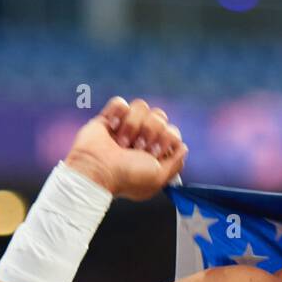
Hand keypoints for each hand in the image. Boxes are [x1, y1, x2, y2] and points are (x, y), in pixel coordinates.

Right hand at [64, 97, 187, 200]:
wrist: (98, 170)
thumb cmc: (128, 177)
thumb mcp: (159, 178)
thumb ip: (176, 164)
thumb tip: (183, 147)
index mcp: (155, 151)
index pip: (172, 131)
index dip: (166, 139)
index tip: (154, 154)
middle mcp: (142, 137)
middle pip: (160, 116)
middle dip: (149, 133)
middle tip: (137, 148)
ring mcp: (125, 127)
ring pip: (141, 107)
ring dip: (132, 126)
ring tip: (122, 143)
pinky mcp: (108, 118)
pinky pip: (120, 102)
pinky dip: (116, 114)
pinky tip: (111, 128)